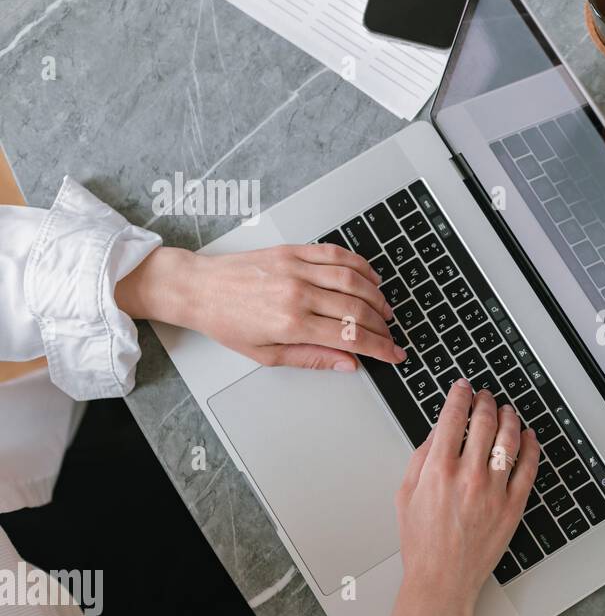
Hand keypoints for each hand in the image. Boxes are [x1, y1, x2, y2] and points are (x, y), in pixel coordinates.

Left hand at [116, 244, 405, 369]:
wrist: (199, 288)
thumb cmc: (227, 322)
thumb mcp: (267, 355)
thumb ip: (312, 358)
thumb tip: (348, 364)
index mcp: (290, 324)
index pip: (349, 337)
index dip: (380, 347)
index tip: (395, 354)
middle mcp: (297, 293)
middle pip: (357, 309)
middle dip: (382, 326)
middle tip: (390, 335)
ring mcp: (297, 268)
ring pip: (354, 280)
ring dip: (376, 296)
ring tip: (384, 309)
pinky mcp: (293, 251)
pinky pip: (337, 254)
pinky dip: (360, 266)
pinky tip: (369, 278)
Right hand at [388, 379, 540, 615]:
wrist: (442, 580)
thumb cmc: (422, 543)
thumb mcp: (406, 494)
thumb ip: (421, 458)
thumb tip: (437, 432)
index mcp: (438, 470)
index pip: (452, 417)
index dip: (459, 396)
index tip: (462, 388)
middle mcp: (468, 476)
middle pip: (484, 423)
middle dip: (485, 402)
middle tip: (485, 396)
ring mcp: (494, 491)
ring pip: (510, 440)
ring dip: (510, 418)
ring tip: (507, 410)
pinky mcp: (513, 506)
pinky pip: (529, 468)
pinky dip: (532, 447)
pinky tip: (530, 436)